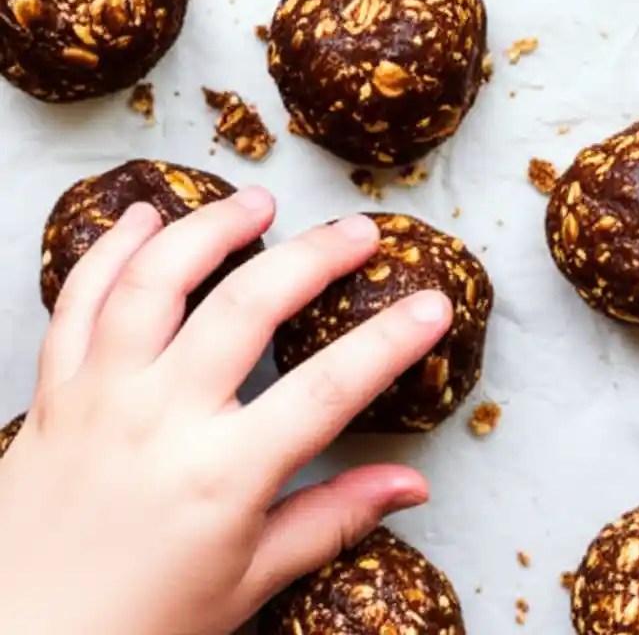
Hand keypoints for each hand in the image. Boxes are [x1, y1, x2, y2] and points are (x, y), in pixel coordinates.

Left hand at [0, 188, 452, 634]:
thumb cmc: (136, 623)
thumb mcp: (250, 580)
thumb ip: (331, 520)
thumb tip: (410, 487)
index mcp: (222, 476)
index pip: (329, 389)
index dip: (390, 341)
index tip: (431, 305)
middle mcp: (159, 422)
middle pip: (247, 308)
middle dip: (314, 257)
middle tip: (359, 232)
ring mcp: (100, 398)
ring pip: (155, 283)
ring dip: (211, 228)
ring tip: (258, 201)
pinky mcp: (52, 394)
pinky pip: (75, 303)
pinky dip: (111, 251)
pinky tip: (144, 220)